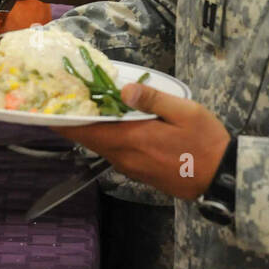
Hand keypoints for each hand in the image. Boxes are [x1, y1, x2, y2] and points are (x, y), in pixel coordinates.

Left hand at [50, 82, 230, 199]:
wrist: (222, 177)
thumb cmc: (206, 142)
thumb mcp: (185, 112)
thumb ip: (153, 100)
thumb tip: (123, 91)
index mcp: (132, 140)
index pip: (87, 131)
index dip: (64, 120)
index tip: (46, 107)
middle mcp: (125, 157)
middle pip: (89, 139)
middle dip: (73, 121)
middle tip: (61, 100)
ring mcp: (132, 168)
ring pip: (101, 146)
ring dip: (90, 129)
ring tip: (83, 106)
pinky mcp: (140, 173)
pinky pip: (115, 153)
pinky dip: (106, 138)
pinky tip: (112, 124)